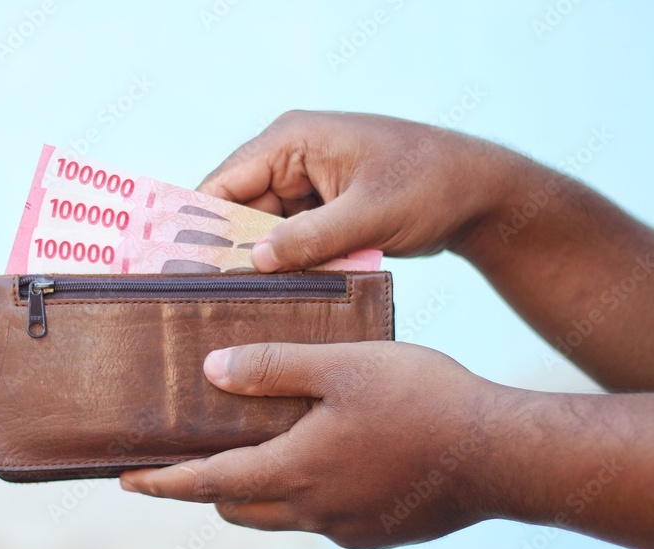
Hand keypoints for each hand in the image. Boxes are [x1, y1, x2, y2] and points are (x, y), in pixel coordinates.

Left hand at [119, 342, 504, 548]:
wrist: (502, 455)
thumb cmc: (422, 400)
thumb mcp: (341, 367)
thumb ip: (272, 369)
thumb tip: (212, 371)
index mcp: (293, 471)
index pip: (205, 482)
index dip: (162, 481)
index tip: (126, 479)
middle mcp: (311, 510)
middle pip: (236, 506)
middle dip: (206, 485)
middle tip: (194, 454)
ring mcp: (346, 527)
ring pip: (278, 514)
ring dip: (256, 490)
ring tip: (258, 449)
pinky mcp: (377, 531)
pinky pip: (320, 518)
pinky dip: (302, 494)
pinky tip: (324, 458)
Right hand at [197, 111, 523, 270]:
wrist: (480, 193)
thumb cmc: (430, 185)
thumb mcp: (368, 214)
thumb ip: (309, 239)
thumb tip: (253, 262)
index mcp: (294, 140)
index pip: (225, 182)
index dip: (197, 223)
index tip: (175, 265)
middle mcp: (291, 157)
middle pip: (237, 209)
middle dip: (227, 250)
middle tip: (205, 297)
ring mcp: (305, 184)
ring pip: (261, 230)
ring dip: (259, 262)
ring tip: (237, 302)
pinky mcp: (320, 208)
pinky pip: (288, 239)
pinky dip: (285, 263)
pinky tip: (275, 294)